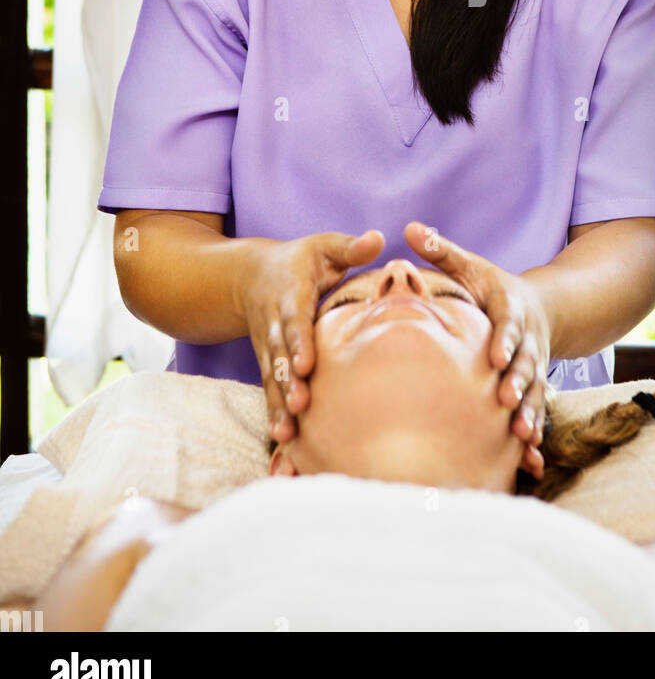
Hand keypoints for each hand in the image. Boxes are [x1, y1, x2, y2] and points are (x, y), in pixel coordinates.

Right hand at [236, 229, 385, 443]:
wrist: (250, 277)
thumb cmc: (300, 261)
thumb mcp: (323, 247)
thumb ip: (350, 247)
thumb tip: (381, 238)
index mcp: (291, 294)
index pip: (295, 319)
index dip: (299, 342)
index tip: (306, 364)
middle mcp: (275, 324)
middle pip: (279, 355)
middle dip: (288, 380)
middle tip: (300, 404)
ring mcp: (268, 347)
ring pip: (271, 378)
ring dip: (278, 404)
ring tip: (287, 432)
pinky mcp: (268, 365)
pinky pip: (269, 390)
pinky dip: (274, 413)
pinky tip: (284, 439)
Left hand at [404, 221, 549, 478]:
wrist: (541, 308)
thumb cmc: (492, 287)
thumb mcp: (472, 265)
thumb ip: (442, 250)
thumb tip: (408, 227)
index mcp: (510, 308)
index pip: (508, 323)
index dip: (504, 339)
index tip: (495, 356)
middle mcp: (526, 340)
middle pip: (525, 361)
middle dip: (518, 380)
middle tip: (506, 399)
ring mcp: (534, 365)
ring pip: (536, 390)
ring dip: (530, 411)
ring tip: (521, 435)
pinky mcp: (534, 386)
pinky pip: (537, 410)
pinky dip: (535, 432)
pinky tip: (531, 456)